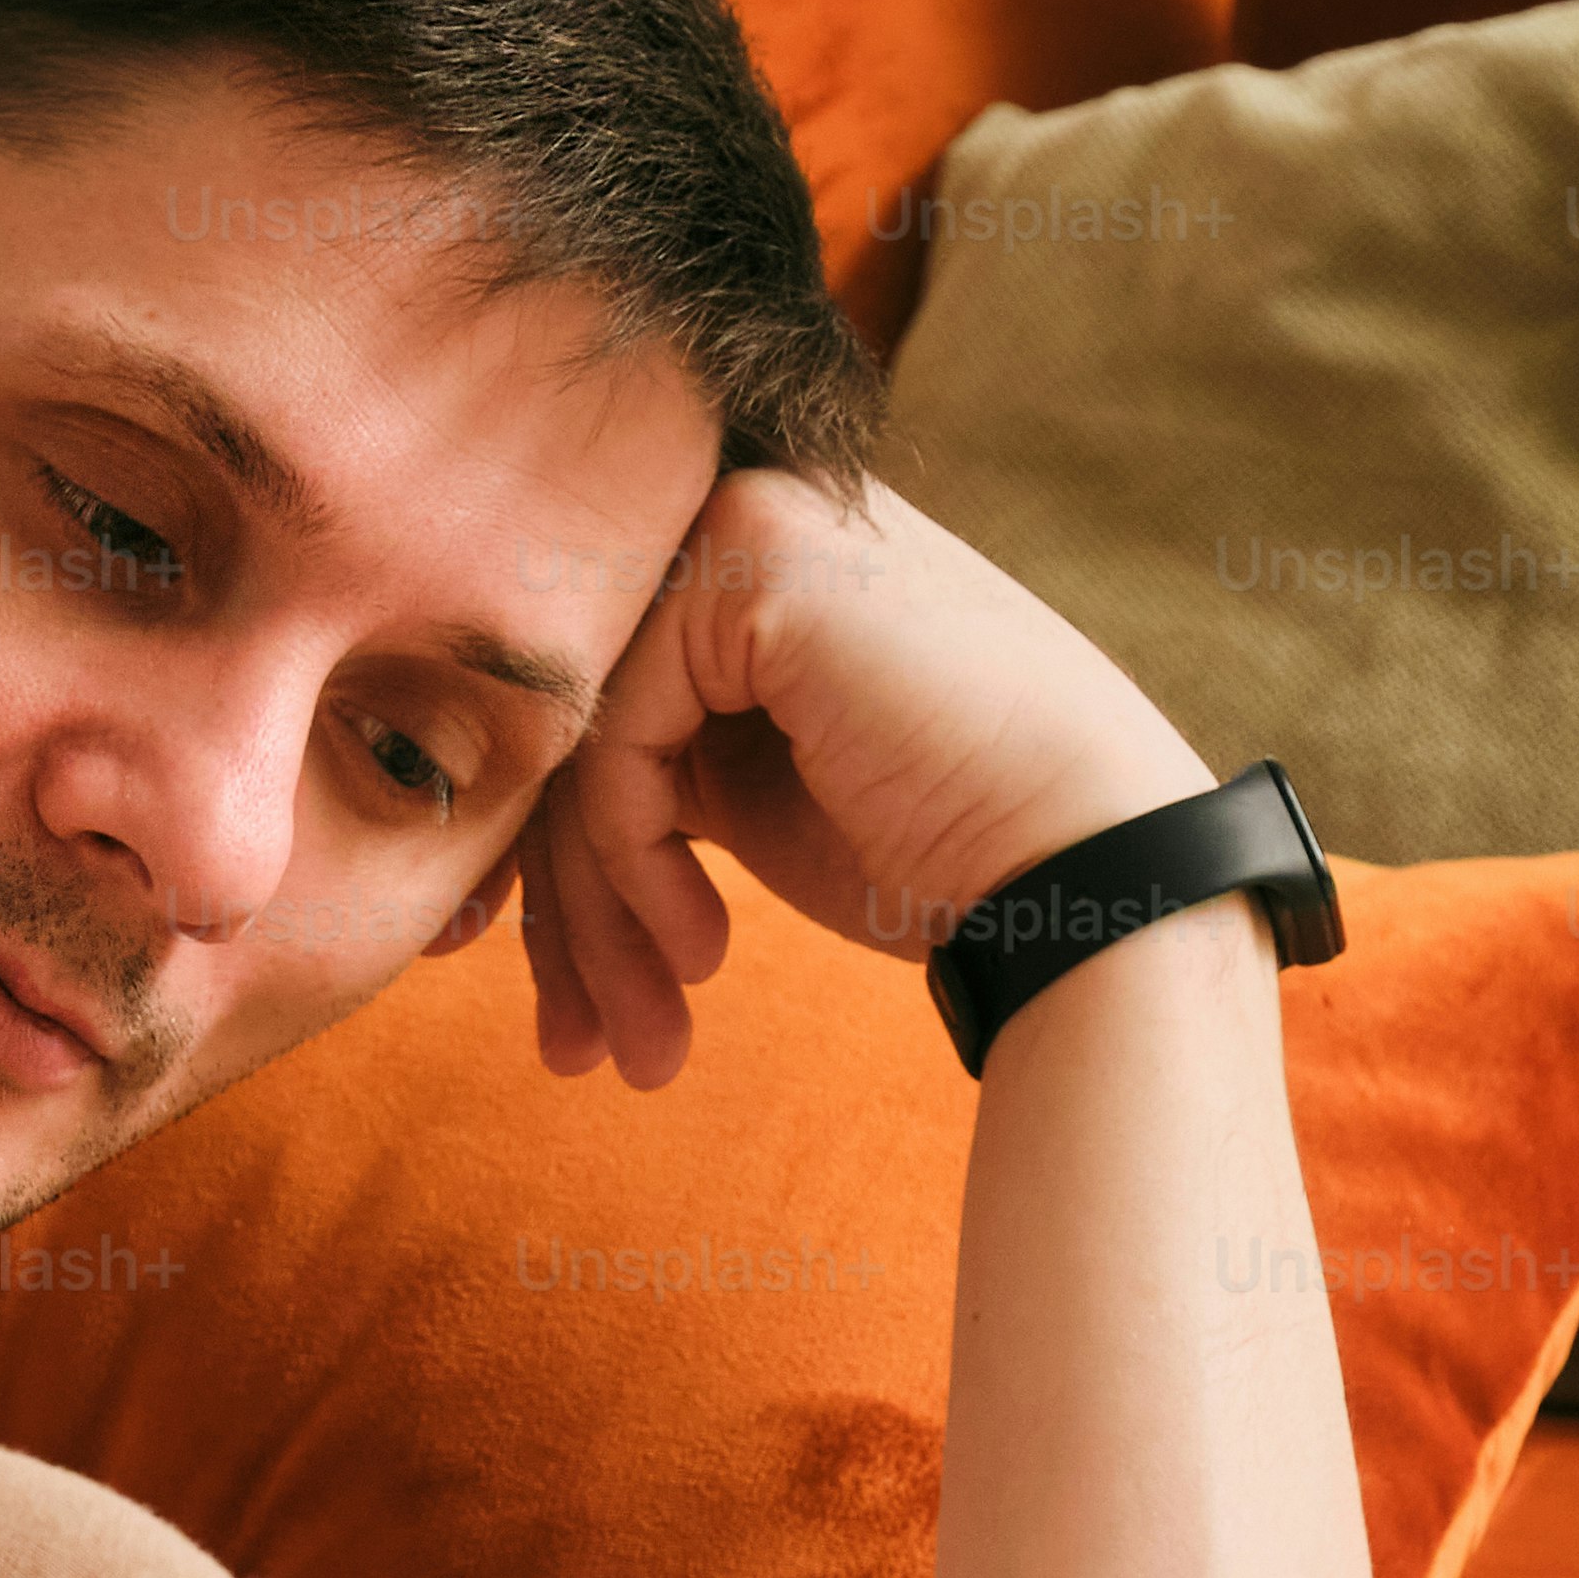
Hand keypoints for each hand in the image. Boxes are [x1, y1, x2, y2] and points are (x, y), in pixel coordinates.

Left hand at [514, 471, 1208, 1089]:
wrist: (1089, 867)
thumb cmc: (946, 850)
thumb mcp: (762, 800)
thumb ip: (648, 770)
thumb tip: (488, 844)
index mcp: (747, 575)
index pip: (592, 708)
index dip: (550, 866)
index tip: (556, 1005)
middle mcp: (741, 522)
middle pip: (572, 727)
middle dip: (566, 916)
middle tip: (580, 1055)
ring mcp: (749, 523)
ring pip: (580, 743)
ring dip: (597, 924)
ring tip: (638, 1047)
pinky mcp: (754, 564)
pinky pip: (614, 741)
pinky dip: (633, 868)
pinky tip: (703, 953)